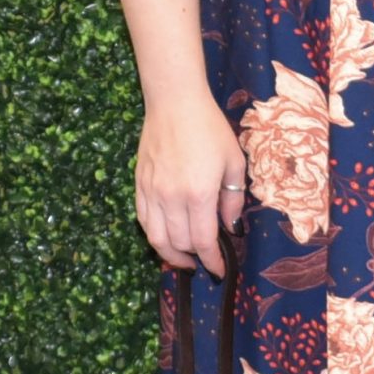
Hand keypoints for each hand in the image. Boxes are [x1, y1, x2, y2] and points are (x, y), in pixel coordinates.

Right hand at [135, 90, 245, 275]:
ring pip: (157, 238)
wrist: (174, 103)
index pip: (203, 241)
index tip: (220, 270)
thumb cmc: (210, 129)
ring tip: (184, 260)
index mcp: (199, 194)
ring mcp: (152, 192)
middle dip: (195, 258)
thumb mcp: (234, 162)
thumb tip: (231, 227)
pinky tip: (166, 238)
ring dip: (171, 254)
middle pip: (180, 243)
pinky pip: (143, 221)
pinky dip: (154, 236)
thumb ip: (233, 199)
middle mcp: (172, 198)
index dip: (213, 261)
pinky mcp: (139, 185)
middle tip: (206, 261)